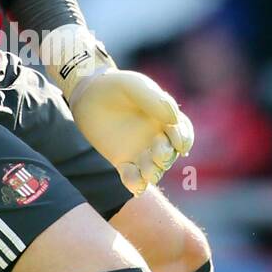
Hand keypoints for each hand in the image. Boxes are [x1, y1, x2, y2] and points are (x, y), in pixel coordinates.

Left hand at [69, 69, 194, 194]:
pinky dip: (136, 184)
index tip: (179, 143)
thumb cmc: (114, 86)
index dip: (184, 139)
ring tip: (148, 174)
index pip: (183, 133)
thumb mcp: (134, 86)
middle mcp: (156, 138)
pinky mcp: (122, 162)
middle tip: (158, 155)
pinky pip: (133, 178)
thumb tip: (174, 120)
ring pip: (154, 169)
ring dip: (154, 173)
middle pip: (170, 154)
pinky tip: (135, 185)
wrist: (87, 95)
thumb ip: (154, 99)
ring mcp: (140, 152)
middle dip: (166, 157)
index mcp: (165, 119)